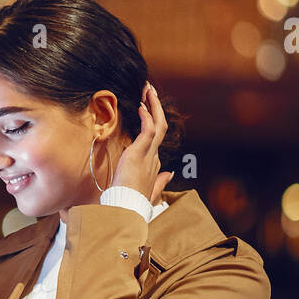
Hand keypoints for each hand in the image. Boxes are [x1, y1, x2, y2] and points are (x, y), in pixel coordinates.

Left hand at [110, 82, 173, 204]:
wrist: (127, 209)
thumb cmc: (131, 202)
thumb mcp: (147, 190)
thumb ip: (160, 181)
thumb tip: (171, 174)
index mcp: (154, 164)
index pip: (156, 137)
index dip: (153, 120)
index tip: (146, 107)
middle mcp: (154, 157)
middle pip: (161, 126)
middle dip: (156, 107)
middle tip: (150, 90)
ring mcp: (149, 154)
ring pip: (158, 124)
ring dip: (153, 105)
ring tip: (148, 89)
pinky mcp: (140, 153)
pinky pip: (148, 130)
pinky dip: (147, 117)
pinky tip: (142, 106)